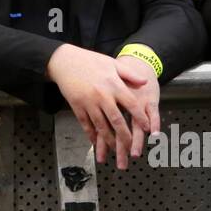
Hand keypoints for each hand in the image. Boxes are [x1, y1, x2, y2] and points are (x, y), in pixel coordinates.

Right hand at [48, 45, 158, 168]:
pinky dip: (91, 134)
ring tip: (115, 149)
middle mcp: (102, 95)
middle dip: (125, 136)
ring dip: (109, 140)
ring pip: (101, 125)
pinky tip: (95, 142)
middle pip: (117, 120)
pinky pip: (86, 124)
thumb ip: (129, 74)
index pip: (131, 104)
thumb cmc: (89, 60)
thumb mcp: (112, 63)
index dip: (140, 117)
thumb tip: (145, 82)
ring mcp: (88, 102)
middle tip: (131, 147)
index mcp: (113, 84)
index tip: (146, 128)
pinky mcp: (77, 106)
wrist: (64, 60)